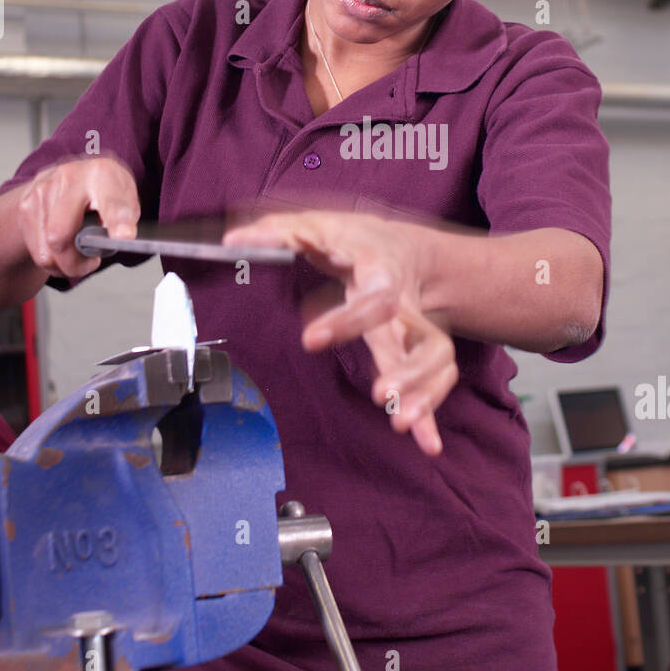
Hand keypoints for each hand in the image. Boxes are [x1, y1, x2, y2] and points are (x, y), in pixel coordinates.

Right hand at [17, 155, 139, 279]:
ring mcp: (42, 190)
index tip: (124, 237)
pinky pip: (37, 252)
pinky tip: (61, 251)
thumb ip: (125, 218)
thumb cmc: (103, 192)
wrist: (72, 175)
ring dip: (64, 265)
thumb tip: (121, 239)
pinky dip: (52, 261)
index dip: (118, 221)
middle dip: (76, 263)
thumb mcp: (125, 198)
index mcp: (102, 173)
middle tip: (91, 263)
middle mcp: (69, 177)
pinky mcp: (25, 205)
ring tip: (77, 257)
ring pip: (47, 251)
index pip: (111, 201)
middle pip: (62, 235)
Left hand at [223, 210, 457, 456]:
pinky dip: (432, 415)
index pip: (373, 299)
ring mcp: (417, 329)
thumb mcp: (319, 225)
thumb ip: (277, 232)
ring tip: (400, 423)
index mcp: (380, 273)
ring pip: (438, 361)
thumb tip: (231, 241)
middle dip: (407, 370)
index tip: (312, 341)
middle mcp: (405, 304)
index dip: (346, 321)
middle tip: (379, 395)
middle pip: (422, 337)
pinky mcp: (418, 351)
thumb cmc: (354, 239)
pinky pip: (436, 382)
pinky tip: (426, 445)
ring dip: (424, 394)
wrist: (405, 249)